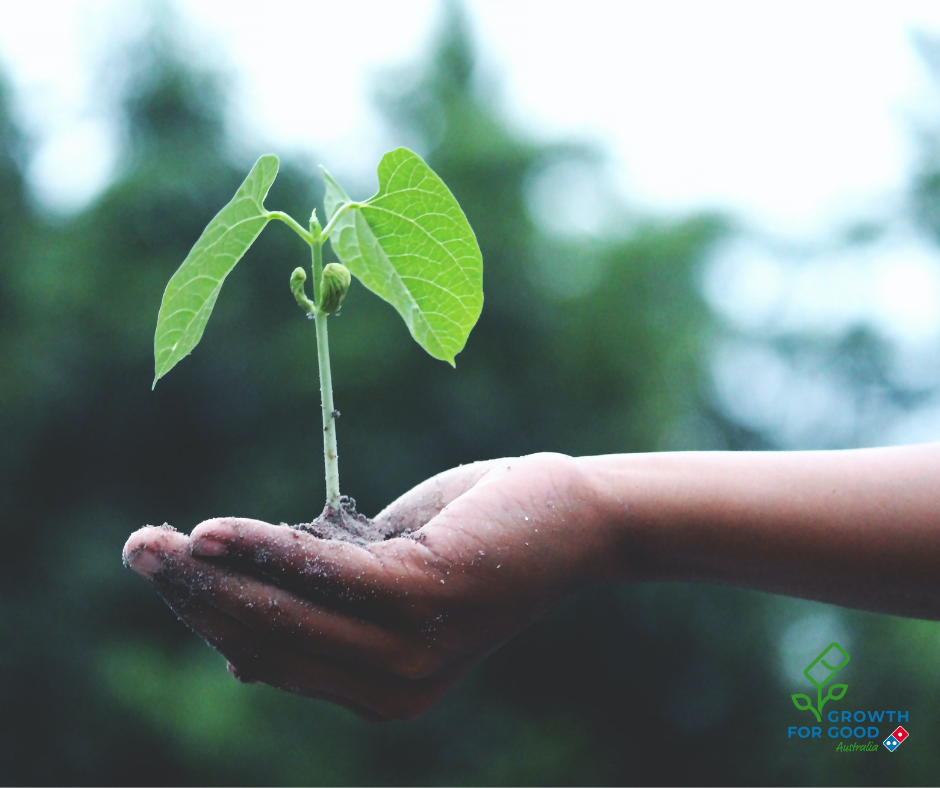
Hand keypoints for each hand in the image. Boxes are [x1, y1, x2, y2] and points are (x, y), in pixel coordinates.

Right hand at [123, 453, 610, 720]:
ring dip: (211, 575)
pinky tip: (214, 532)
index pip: (272, 657)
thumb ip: (324, 606)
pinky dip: (264, 551)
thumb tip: (236, 647)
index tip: (166, 572)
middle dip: (193, 597)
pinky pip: (324, 576)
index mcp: (380, 688)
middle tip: (137, 549)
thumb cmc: (475, 538)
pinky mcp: (425, 597)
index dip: (210, 617)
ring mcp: (410, 649)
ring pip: (284, 614)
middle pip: (266, 640)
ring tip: (155, 542)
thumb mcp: (387, 577)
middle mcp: (392, 687)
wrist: (572, 518)